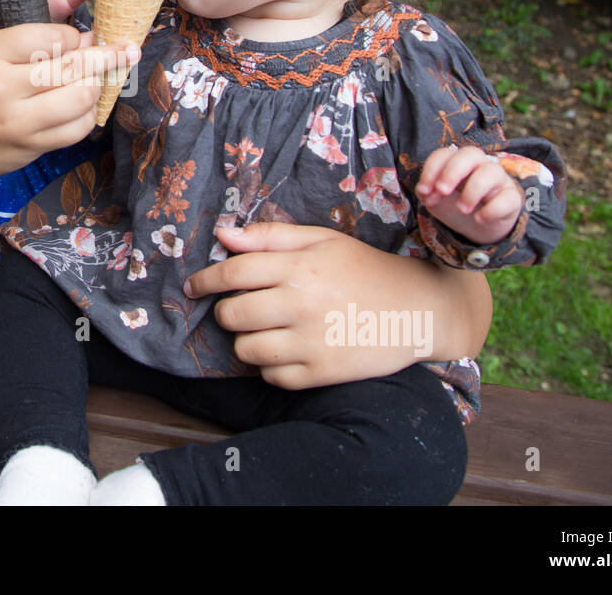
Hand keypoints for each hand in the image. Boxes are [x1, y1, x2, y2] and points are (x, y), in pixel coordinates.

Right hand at [0, 22, 137, 185]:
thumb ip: (33, 46)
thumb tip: (90, 41)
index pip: (50, 37)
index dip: (74, 38)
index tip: (80, 39)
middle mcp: (2, 89)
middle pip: (72, 68)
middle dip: (106, 57)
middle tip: (126, 50)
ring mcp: (17, 123)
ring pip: (80, 99)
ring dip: (98, 86)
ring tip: (99, 79)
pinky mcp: (29, 148)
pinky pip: (75, 130)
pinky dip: (89, 115)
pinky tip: (85, 106)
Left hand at [185, 223, 483, 389]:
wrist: (417, 308)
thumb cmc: (365, 268)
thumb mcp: (322, 240)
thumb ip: (271, 236)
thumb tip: (223, 234)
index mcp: (300, 267)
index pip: (233, 273)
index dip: (205, 280)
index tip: (194, 287)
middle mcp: (301, 304)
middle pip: (232, 315)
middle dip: (227, 312)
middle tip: (241, 308)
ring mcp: (312, 341)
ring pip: (246, 350)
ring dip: (245, 341)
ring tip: (265, 330)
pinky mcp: (323, 372)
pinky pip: (272, 376)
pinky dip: (270, 366)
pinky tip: (285, 350)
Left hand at [415, 145, 522, 244]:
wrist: (477, 227)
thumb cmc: (454, 204)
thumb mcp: (436, 200)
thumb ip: (427, 193)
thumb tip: (426, 192)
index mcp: (458, 162)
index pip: (445, 153)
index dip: (432, 169)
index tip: (424, 191)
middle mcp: (480, 165)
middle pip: (471, 153)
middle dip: (452, 172)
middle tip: (442, 191)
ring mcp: (498, 180)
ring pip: (491, 171)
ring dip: (473, 191)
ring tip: (462, 209)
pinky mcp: (512, 198)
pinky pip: (508, 197)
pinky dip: (492, 210)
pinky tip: (479, 219)